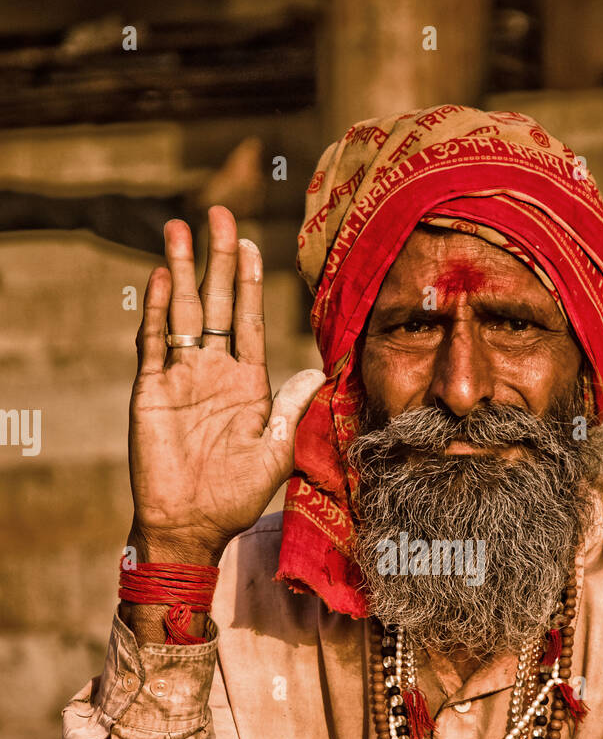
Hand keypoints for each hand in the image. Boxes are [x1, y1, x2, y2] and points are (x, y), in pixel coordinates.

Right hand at [129, 206, 324, 562]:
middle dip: (219, 258)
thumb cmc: (236, 496)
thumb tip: (316, 368)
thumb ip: (293, 408)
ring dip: (184, 270)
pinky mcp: (151, 390)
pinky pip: (154, 342)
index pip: (249, 319)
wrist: (190, 526)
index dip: (249, 281)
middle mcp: (213, 371)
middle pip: (216, 302)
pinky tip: (163, 278)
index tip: (253, 243)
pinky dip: (157, 309)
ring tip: (183, 229)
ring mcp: (180, 377)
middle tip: (221, 212)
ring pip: (182, 312)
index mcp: (247, 382)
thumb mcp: (277, 451)